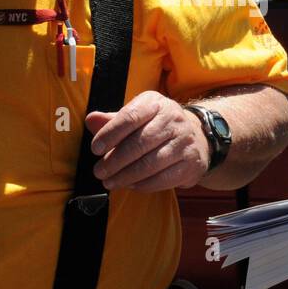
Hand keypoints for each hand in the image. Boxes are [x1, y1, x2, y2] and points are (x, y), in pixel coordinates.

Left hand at [86, 91, 209, 191]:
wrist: (196, 137)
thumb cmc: (157, 127)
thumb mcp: (137, 117)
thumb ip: (113, 121)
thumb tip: (90, 120)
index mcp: (155, 103)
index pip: (130, 117)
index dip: (110, 134)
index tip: (95, 149)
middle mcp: (173, 119)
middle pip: (140, 142)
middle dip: (115, 160)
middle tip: (99, 172)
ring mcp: (185, 142)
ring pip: (151, 163)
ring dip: (126, 176)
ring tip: (110, 182)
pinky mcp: (191, 163)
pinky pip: (163, 178)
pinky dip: (143, 185)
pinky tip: (130, 185)